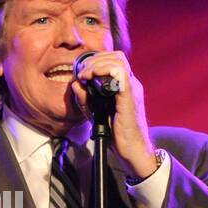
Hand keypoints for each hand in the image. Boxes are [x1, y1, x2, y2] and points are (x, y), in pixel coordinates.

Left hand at [70, 51, 155, 179]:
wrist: (133, 150)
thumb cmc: (117, 134)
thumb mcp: (95, 113)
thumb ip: (85, 99)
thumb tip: (75, 83)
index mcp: (124, 87)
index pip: (113, 61)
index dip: (96, 60)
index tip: (82, 72)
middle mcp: (131, 85)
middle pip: (116, 56)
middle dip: (95, 59)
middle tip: (82, 72)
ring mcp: (132, 90)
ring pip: (118, 61)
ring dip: (97, 64)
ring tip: (85, 74)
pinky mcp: (130, 97)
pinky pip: (121, 75)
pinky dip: (104, 71)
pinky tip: (91, 78)